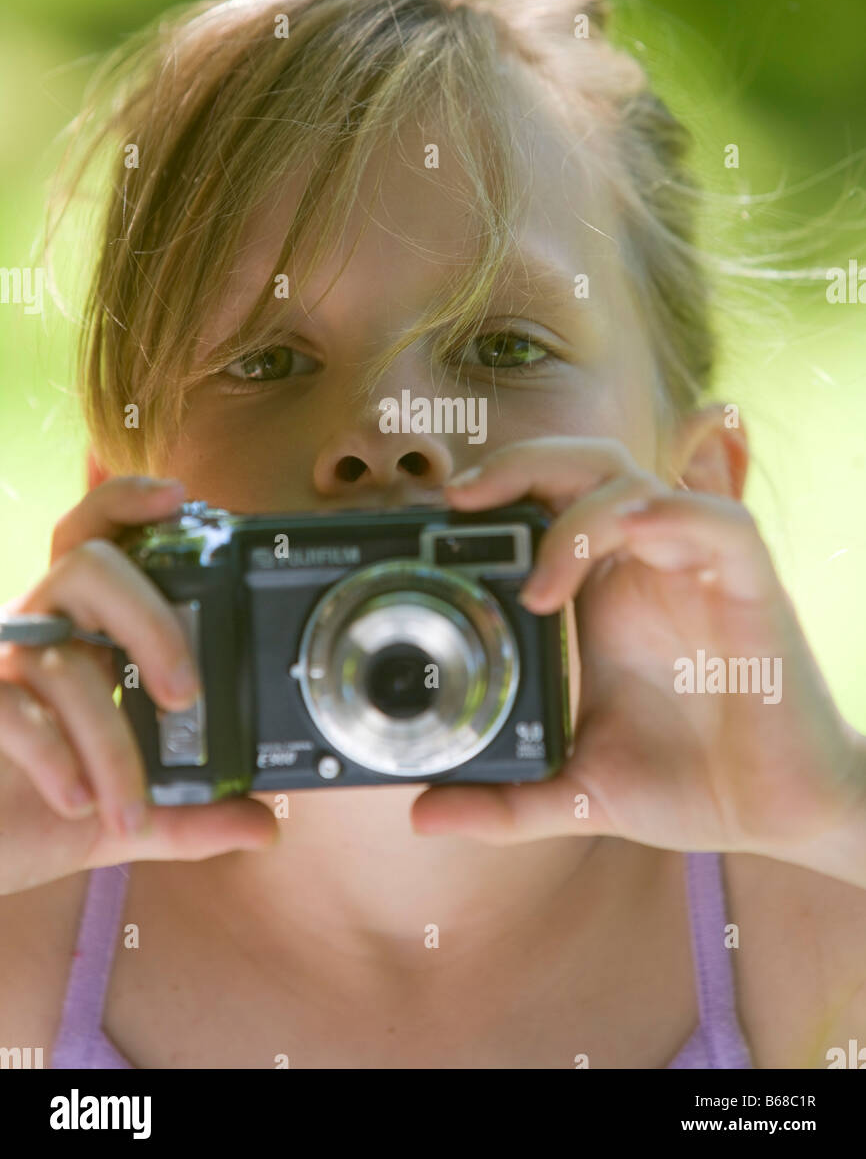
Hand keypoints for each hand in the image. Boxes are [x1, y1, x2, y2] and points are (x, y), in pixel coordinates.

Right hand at [0, 476, 276, 895]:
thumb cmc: (33, 816)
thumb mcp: (127, 818)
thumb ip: (192, 815)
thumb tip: (265, 824)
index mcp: (82, 634)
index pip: (97, 541)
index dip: (127, 503)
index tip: (178, 496)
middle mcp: (41, 631)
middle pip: (89, 568)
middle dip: (150, 622)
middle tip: (187, 694)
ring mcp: (1, 665)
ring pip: (65, 664)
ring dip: (112, 746)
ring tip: (131, 809)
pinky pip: (15, 708)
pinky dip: (57, 757)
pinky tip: (78, 800)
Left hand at [410, 438, 865, 877]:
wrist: (780, 818)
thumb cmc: (690, 785)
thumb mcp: (578, 791)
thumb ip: (504, 802)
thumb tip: (422, 815)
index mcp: (598, 597)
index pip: (544, 501)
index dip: (493, 489)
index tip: (435, 520)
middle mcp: (642, 568)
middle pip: (582, 466)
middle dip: (518, 465)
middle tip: (460, 503)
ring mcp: (695, 570)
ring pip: (636, 482)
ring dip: (576, 516)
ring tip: (536, 593)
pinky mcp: (750, 586)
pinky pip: (718, 521)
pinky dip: (672, 515)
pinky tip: (632, 536)